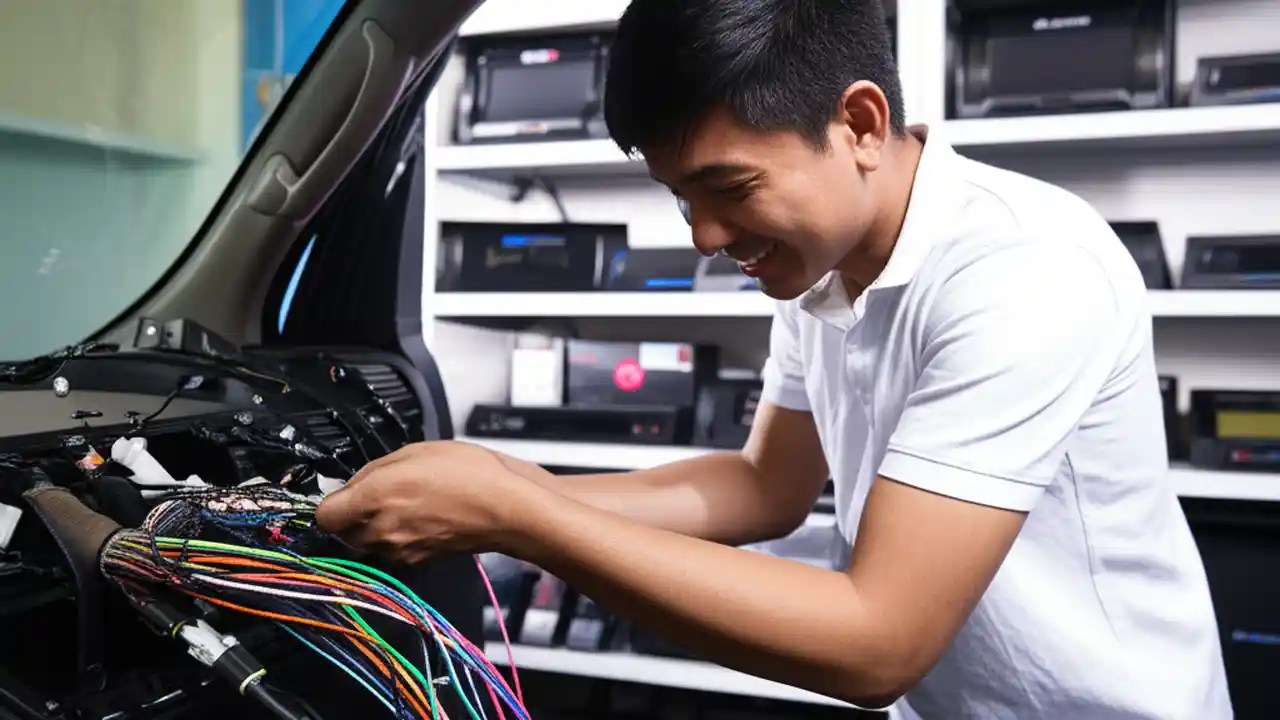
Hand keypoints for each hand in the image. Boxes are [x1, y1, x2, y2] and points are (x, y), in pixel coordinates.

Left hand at [315, 440, 535, 564]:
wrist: (505, 507)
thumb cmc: (465, 473)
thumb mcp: (413, 452)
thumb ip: (373, 471)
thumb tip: (352, 487)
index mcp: (373, 499)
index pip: (323, 516)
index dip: (331, 503)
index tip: (344, 493)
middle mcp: (379, 532)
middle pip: (342, 533)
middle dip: (352, 516)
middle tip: (380, 494)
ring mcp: (397, 552)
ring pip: (367, 544)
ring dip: (375, 528)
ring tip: (407, 504)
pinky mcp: (416, 563)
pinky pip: (392, 552)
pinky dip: (398, 539)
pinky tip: (422, 519)